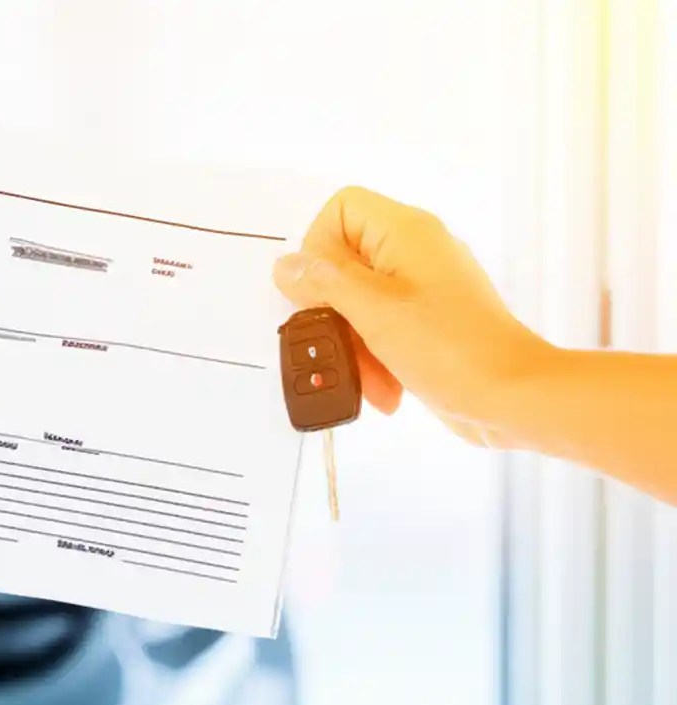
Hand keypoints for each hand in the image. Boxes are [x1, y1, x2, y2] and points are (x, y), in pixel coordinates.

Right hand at [272, 186, 551, 446]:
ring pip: (358, 303)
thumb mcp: (372, 311)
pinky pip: (380, 329)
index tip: (321, 290)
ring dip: (353, 343)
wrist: (511, 398)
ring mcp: (422, 289)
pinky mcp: (427, 323)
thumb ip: (324, 282)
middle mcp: (415, 253)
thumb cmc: (454, 349)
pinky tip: (383, 385)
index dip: (319, 247)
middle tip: (340, 335)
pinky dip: (374, 357)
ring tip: (368, 373)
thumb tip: (288, 265)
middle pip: (343, 261)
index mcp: (407, 233)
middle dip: (334, 310)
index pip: (342, 210)